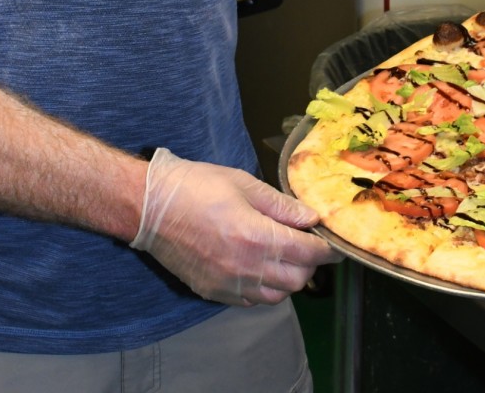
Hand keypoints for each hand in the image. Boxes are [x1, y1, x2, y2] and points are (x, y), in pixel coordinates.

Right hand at [131, 148, 338, 305]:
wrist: (151, 207)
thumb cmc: (197, 186)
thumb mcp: (244, 184)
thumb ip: (281, 205)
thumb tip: (312, 218)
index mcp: (256, 237)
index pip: (307, 253)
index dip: (326, 250)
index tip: (333, 244)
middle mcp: (246, 268)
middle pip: (297, 279)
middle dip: (309, 263)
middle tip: (306, 243)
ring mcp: (228, 284)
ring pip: (276, 295)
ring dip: (288, 278)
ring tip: (283, 255)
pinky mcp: (213, 292)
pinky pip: (251, 300)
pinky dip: (264, 288)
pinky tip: (259, 267)